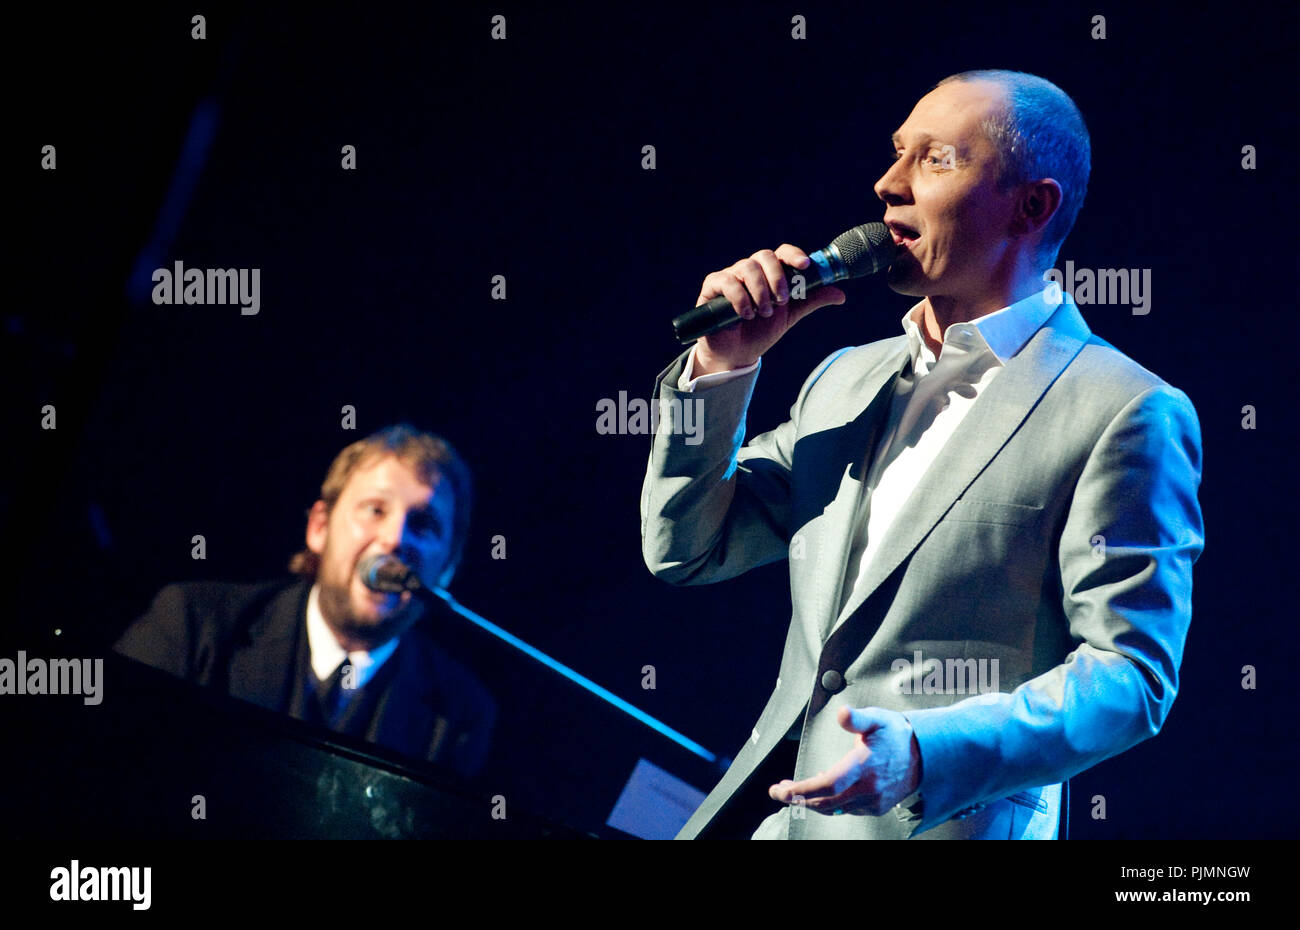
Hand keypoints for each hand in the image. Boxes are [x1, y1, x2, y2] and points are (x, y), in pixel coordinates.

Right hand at [692, 244, 846, 375]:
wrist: (737, 354)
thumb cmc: (761, 331)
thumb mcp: (790, 316)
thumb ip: (810, 301)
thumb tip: (840, 295)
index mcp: (769, 273)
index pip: (782, 253)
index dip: (794, 254)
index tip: (805, 266)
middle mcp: (750, 270)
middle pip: (764, 256)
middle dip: (776, 278)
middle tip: (782, 300)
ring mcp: (730, 276)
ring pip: (746, 268)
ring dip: (760, 291)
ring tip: (764, 312)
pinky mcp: (712, 288)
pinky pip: (726, 281)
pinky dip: (739, 297)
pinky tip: (745, 314)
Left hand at [768, 705, 921, 815]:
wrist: (924, 755)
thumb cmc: (896, 734)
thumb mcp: (877, 718)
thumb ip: (857, 718)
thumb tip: (842, 712)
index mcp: (865, 766)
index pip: (828, 785)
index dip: (802, 790)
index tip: (781, 789)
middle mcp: (869, 788)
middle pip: (825, 802)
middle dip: (797, 798)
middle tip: (778, 790)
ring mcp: (873, 801)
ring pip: (833, 808)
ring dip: (810, 801)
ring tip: (792, 789)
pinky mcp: (876, 807)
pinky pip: (846, 809)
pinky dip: (829, 802)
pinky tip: (821, 789)